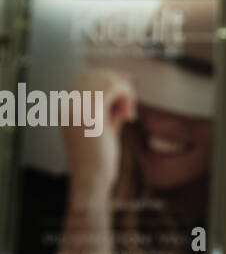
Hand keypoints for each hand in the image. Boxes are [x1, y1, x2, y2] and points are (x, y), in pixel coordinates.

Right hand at [62, 68, 135, 197]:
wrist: (92, 180)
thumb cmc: (100, 157)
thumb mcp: (104, 123)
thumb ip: (110, 103)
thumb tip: (125, 78)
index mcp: (67, 108)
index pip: (88, 77)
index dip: (111, 82)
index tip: (123, 103)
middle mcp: (67, 105)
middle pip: (97, 74)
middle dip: (119, 85)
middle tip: (127, 110)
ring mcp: (76, 108)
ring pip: (108, 78)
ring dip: (126, 92)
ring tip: (127, 114)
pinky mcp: (89, 113)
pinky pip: (114, 86)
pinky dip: (128, 96)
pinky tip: (129, 117)